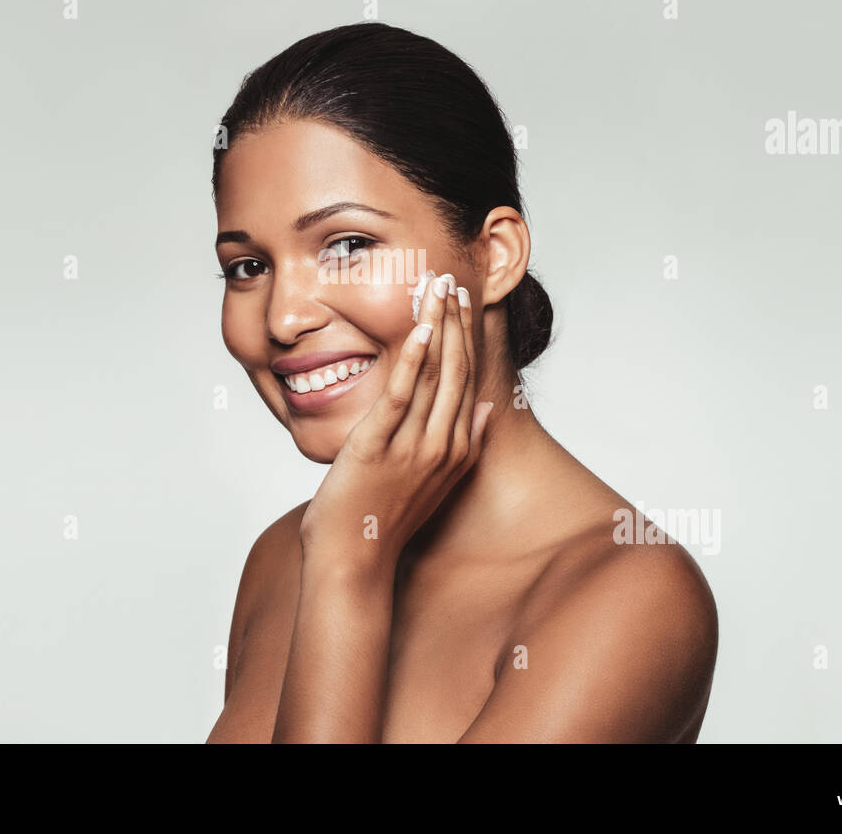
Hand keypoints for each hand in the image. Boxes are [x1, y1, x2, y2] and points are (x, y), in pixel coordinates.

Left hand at [299, 272, 495, 575]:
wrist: (353, 562)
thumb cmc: (385, 521)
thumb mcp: (436, 483)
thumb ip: (466, 444)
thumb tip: (488, 411)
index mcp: (456, 450)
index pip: (468, 380)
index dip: (467, 337)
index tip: (465, 302)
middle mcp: (442, 445)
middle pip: (458, 370)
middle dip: (458, 321)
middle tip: (455, 280)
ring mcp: (413, 447)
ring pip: (435, 375)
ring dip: (437, 325)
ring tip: (437, 287)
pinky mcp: (379, 447)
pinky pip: (401, 395)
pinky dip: (412, 358)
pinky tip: (419, 327)